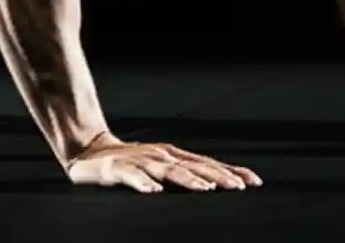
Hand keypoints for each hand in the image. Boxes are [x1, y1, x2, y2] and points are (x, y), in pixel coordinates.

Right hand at [66, 136, 262, 192]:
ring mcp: (139, 161)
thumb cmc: (130, 163)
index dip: (231, 171)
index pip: (208, 163)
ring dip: (187, 180)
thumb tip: (216, 185)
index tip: (255, 182)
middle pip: (193, 166)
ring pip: (167, 171)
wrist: (89, 153)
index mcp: (173, 155)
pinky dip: (143, 184)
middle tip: (238, 188)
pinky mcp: (116, 170)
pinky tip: (154, 192)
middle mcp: (160, 155)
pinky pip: (131, 177)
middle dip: (217, 177)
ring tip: (204, 189)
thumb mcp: (161, 167)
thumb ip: (185, 174)